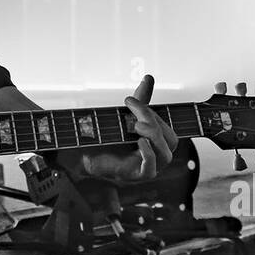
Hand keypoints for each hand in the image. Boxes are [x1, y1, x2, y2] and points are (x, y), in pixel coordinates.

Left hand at [60, 75, 177, 185]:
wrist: (84, 153)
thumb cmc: (108, 137)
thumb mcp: (126, 116)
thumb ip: (141, 99)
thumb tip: (149, 77)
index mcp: (157, 142)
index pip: (169, 128)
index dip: (153, 113)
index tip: (129, 100)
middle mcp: (156, 156)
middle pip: (171, 140)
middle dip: (154, 123)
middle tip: (132, 116)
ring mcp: (147, 167)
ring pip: (166, 155)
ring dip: (154, 136)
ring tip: (135, 127)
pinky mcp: (135, 176)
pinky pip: (151, 170)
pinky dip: (149, 155)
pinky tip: (140, 142)